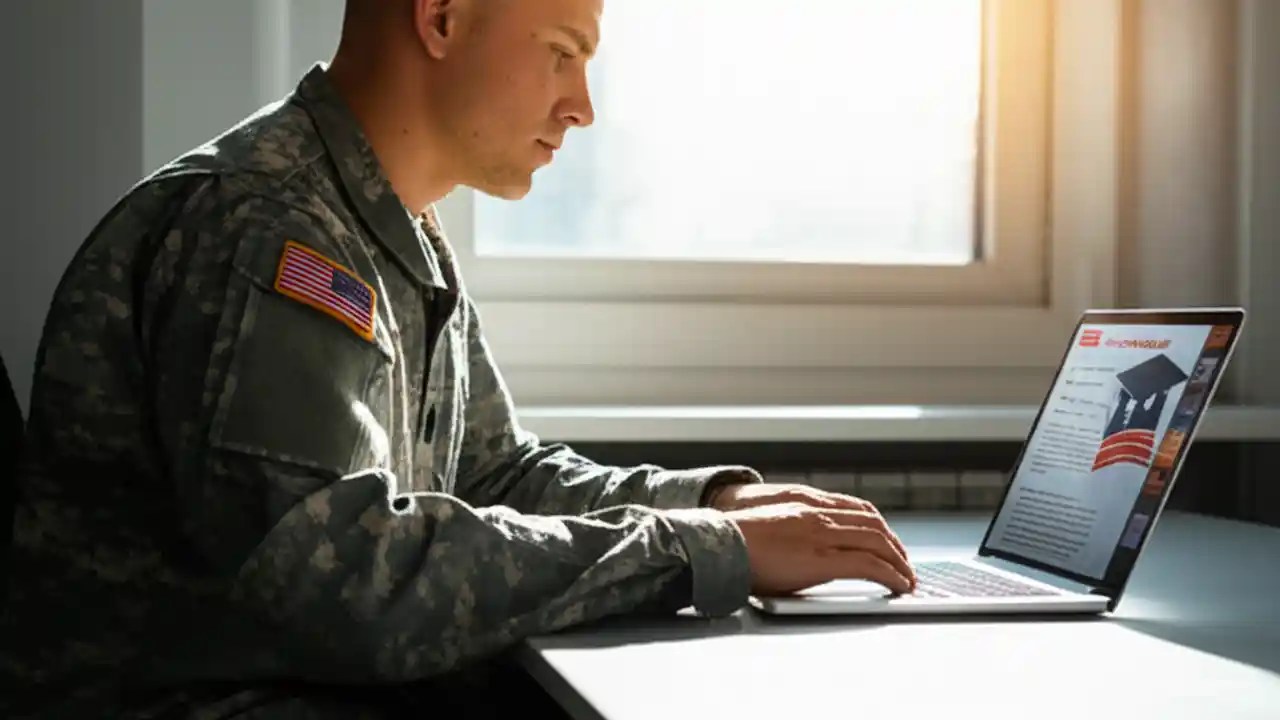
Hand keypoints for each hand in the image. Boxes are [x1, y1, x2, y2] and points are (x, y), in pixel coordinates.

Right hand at [725, 502, 916, 596]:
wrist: (718, 544)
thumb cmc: (735, 542)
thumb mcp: (771, 526)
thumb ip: (796, 532)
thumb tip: (807, 551)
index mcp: (807, 505)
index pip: (859, 509)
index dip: (881, 527)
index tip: (890, 542)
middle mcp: (819, 516)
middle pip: (874, 524)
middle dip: (896, 545)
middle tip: (905, 564)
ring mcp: (822, 536)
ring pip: (877, 542)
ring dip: (899, 562)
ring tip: (908, 579)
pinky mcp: (821, 559)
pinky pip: (868, 565)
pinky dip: (890, 575)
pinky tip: (898, 586)